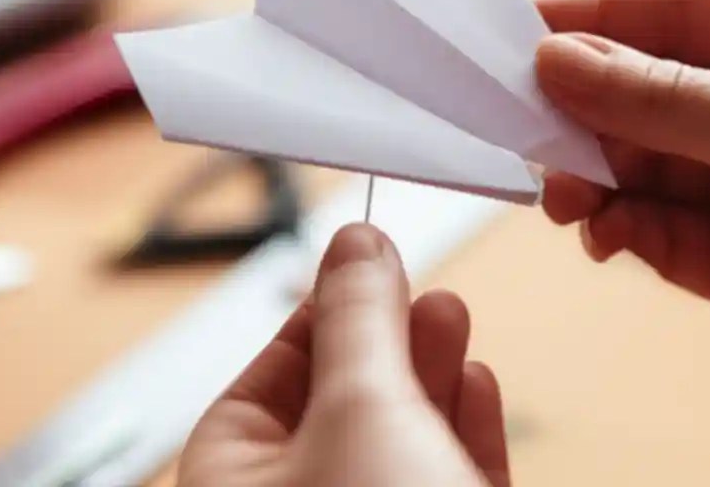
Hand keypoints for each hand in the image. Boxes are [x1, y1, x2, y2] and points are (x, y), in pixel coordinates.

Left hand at [179, 224, 509, 486]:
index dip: (314, 317)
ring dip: (430, 372)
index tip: (359, 267)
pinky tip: (478, 381)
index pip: (260, 385)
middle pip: (336, 406)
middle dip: (383, 337)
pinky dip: (463, 428)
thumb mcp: (360, 409)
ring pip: (396, 439)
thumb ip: (358, 320)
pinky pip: (441, 473)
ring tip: (452, 313)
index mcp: (232, 484)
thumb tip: (356, 246)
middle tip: (413, 283)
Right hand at [534, 0, 709, 455]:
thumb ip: (662, 99)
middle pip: (640, 87)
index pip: (672, 7)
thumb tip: (554, 58)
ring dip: (590, 176)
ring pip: (636, 162)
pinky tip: (601, 237)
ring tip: (564, 198)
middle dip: (582, 111)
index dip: (591, 17)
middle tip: (524, 134)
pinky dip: (616, 230)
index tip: (511, 36)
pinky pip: (652, 229)